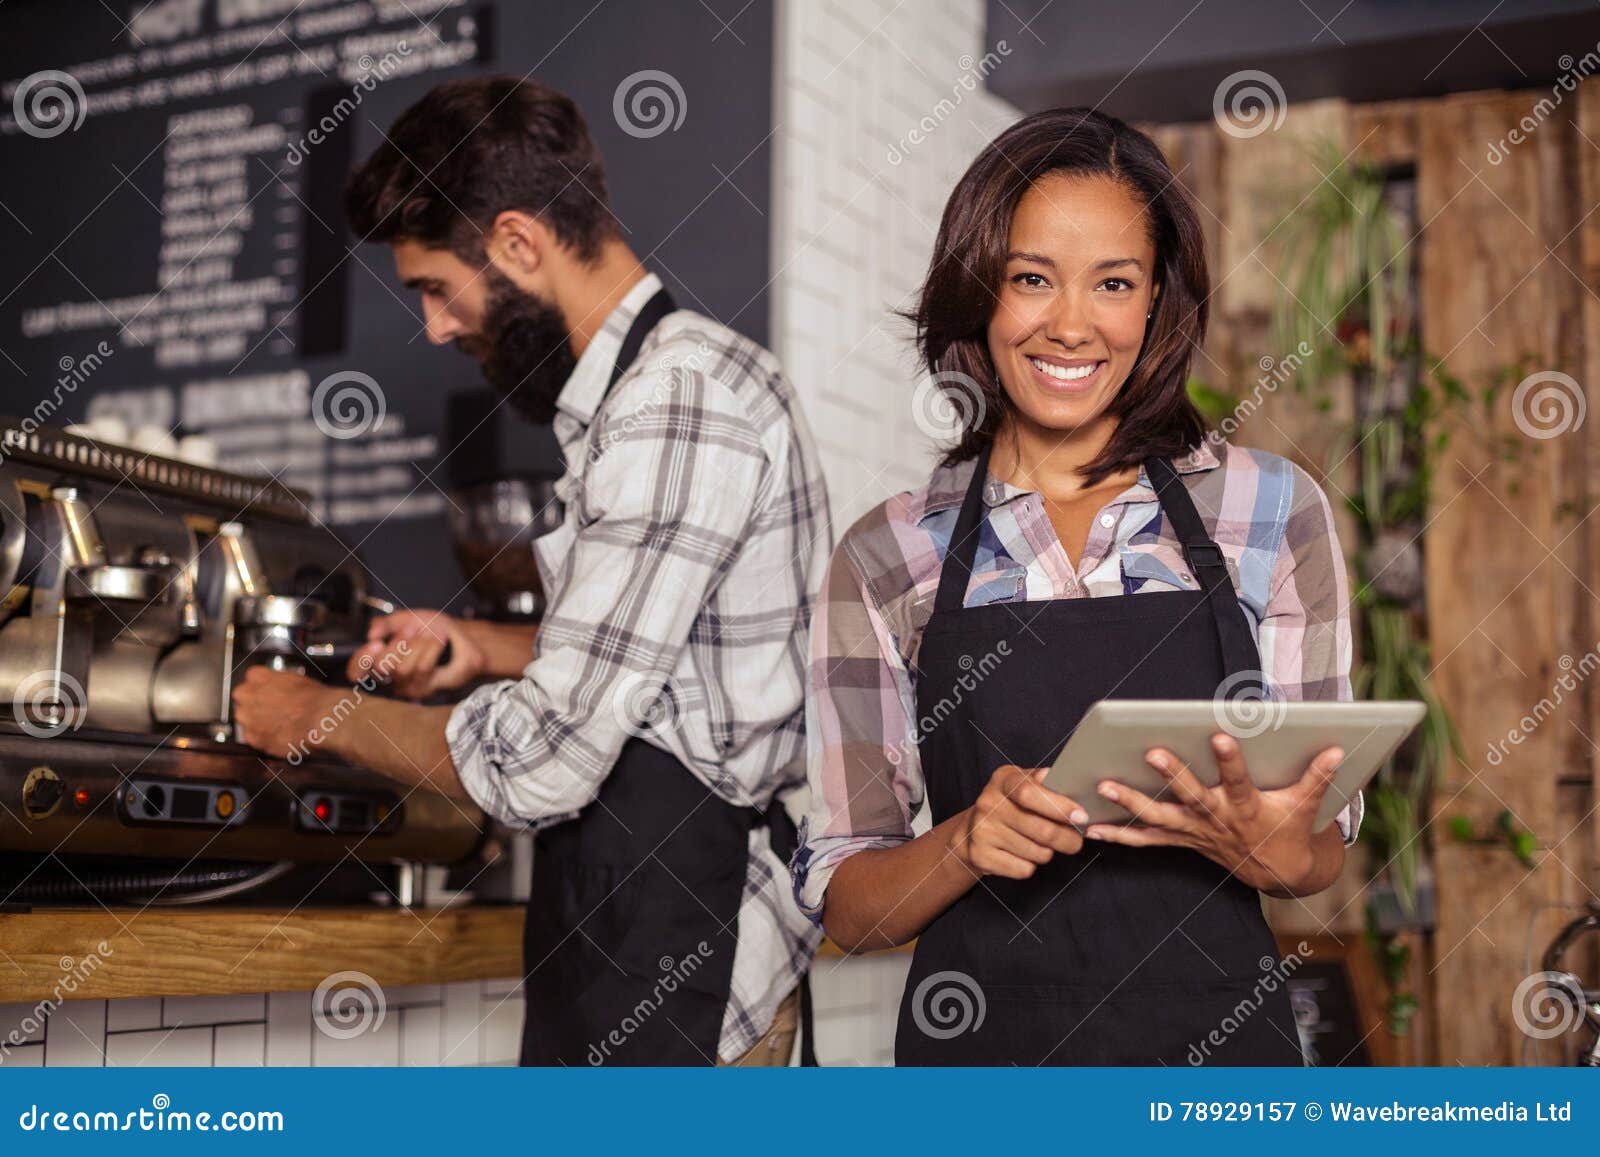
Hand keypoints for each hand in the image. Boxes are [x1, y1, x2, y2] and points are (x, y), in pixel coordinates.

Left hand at [231, 665, 339, 759]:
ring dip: (256, 721)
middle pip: (243, 698)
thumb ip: (279, 683)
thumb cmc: (313, 699)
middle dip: (255, 703)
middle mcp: (247, 695)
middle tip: (273, 708)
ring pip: (245, 719)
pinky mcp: (253, 738)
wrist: (319, 719)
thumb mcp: (296, 679)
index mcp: (257, 676)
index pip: (251, 678)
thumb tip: (281, 688)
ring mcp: (248, 718)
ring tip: (277, 723)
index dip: (262, 686)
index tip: (269, 691)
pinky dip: (263, 738)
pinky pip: (252, 738)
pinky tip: (278, 735)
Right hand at [345, 608, 483, 698]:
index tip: (375, 643)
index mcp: (379, 659)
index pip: (356, 670)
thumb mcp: (407, 618)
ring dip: (418, 646)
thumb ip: (387, 623)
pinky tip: (440, 640)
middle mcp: (389, 677)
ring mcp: (406, 686)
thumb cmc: (433, 629)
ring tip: (430, 634)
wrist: (462, 637)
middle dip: (398, 644)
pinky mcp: (424, 690)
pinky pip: (422, 670)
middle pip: (381, 667)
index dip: (360, 660)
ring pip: (402, 669)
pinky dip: (431, 650)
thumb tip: (371, 634)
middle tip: (413, 629)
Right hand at [952, 764, 1086, 879]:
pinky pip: (1023, 869)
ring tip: (1041, 844)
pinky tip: (1022, 854)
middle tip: (1076, 841)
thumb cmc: (1011, 803)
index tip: (1081, 817)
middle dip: (1067, 839)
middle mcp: (988, 802)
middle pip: (1040, 829)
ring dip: (1047, 852)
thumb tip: (1071, 784)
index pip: (1030, 793)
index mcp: (1003, 779)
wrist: (973, 828)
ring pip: (1036, 852)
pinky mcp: (980, 855)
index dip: (1059, 806)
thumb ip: (1048, 783)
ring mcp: (981, 830)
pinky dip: (1030, 866)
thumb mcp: (1026, 783)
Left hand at [1084, 733, 1343, 893]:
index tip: (1220, 735)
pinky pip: (1146, 840)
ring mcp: (1196, 833)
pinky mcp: (1182, 841)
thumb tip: (1338, 747)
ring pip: (1160, 818)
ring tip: (1104, 786)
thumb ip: (1318, 775)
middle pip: (1192, 797)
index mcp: (1247, 807)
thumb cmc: (1290, 827)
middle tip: (1151, 752)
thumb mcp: (1307, 803)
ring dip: (1130, 804)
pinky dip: (1119, 834)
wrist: (1279, 871)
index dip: (1231, 761)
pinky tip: (1090, 827)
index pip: (1239, 781)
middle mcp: (1217, 820)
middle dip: (1172, 775)